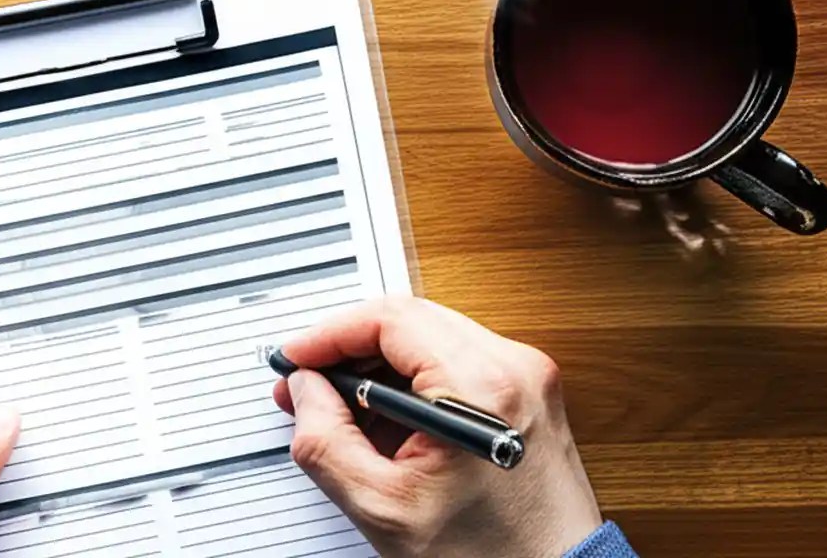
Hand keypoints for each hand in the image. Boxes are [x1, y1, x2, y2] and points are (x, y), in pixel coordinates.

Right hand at [273, 297, 601, 557]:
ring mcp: (528, 378)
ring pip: (431, 339)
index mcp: (483, 387)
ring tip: (339, 411)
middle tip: (307, 384)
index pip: (390, 319)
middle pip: (410, 322)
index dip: (330, 334)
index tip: (297, 358)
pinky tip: (382, 422)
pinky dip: (411, 383)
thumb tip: (305, 391)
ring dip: (377, 367)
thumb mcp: (381, 506)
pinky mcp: (529, 394)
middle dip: (349, 349)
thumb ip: (325, 441)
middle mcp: (515, 368)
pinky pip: (456, 364)